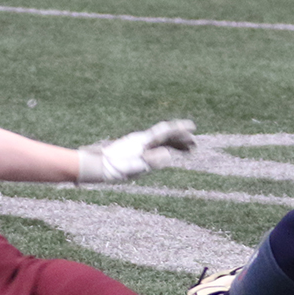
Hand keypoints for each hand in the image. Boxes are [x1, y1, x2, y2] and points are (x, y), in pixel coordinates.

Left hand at [76, 119, 195, 182]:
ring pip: (161, 142)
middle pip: (166, 136)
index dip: (180, 128)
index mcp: (144, 141)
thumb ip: (153, 161)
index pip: (166, 131)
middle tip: (195, 146)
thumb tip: (168, 155)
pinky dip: (165, 150)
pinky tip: (168, 155)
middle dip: (181, 140)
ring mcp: (138, 145)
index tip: (193, 127)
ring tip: (188, 152)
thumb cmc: (115, 167)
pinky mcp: (135, 152)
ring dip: (175, 145)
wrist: (98, 165)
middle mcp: (142, 140)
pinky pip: (155, 148)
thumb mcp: (136, 166)